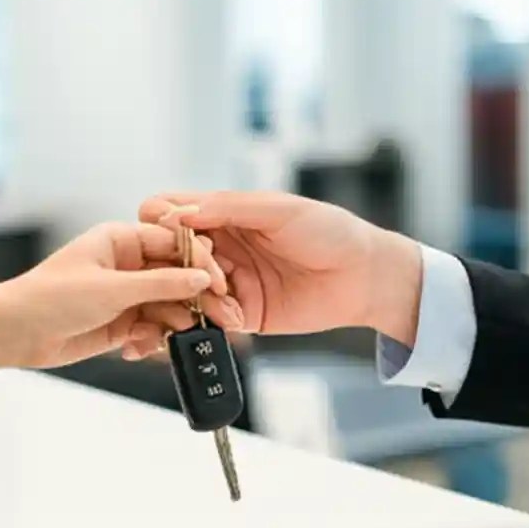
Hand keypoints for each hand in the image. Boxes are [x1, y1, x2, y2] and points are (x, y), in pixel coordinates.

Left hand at [0, 221, 243, 367]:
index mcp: (121, 241)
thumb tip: (201, 279)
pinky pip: (152, 328)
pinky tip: (136, 349)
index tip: (217, 284)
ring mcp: (125, 295)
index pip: (174, 245)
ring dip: (173, 324)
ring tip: (171, 338)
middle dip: (194, 300)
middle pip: (176, 278)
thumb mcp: (114, 288)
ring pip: (168, 306)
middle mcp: (126, 265)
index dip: (199, 264)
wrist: (15, 333)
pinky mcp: (121, 323)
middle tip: (217, 319)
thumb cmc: (50, 297)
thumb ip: (162, 284)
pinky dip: (151, 340)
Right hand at [137, 192, 424, 343]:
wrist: (365, 276)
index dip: (163, 224)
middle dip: (179, 264)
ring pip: (184, 289)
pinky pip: (211, 319)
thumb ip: (229, 208)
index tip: (180, 235)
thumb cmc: (331, 232)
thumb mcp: (280, 209)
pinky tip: (234, 316)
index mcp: (225, 213)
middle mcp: (221, 246)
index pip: (168, 212)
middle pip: (169, 255)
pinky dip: (214, 318)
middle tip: (209, 271)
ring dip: (196, 294)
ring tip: (224, 295)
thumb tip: (180, 213)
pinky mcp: (243, 313)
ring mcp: (229, 281)